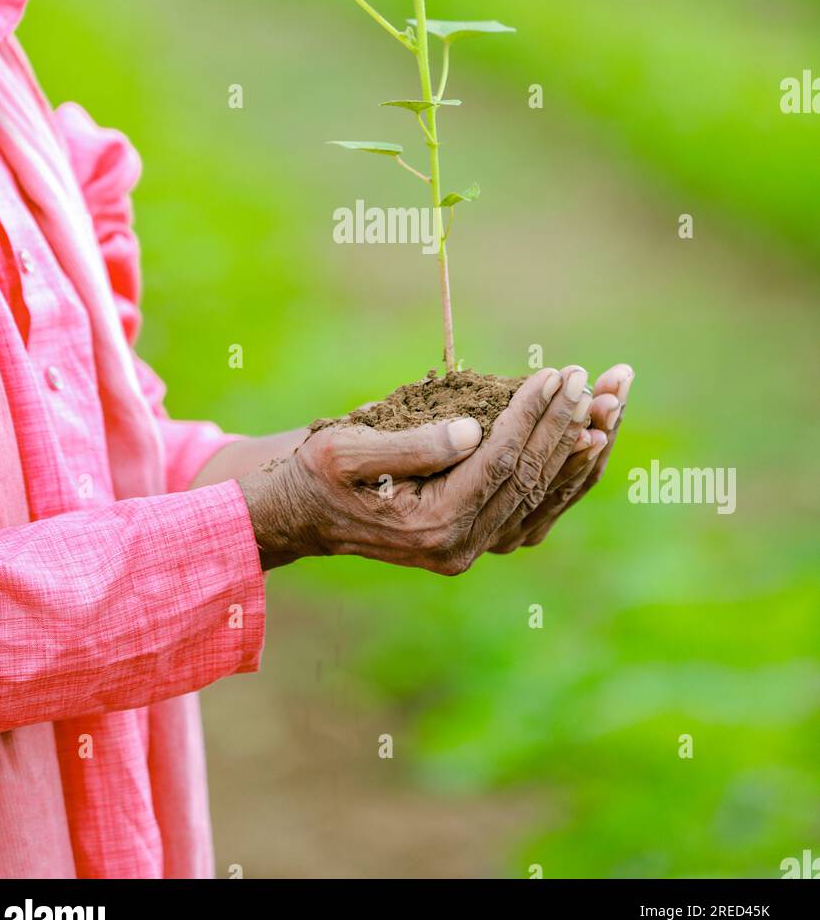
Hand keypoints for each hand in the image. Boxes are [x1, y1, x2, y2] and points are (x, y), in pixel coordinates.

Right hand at [238, 365, 593, 574]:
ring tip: (614, 400)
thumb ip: (413, 443)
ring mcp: (476, 547)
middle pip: (533, 477)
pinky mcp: (483, 538)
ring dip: (583, 445)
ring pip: (547, 494)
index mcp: (433, 525)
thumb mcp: (348, 449)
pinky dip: (570, 470)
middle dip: (569, 423)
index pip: (502, 461)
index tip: (558, 372)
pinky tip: (591, 435)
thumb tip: (476, 430)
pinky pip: (541, 505)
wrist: (306, 514)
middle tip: (596, 376)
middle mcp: (463, 546)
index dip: (534, 415)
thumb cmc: (321, 472)